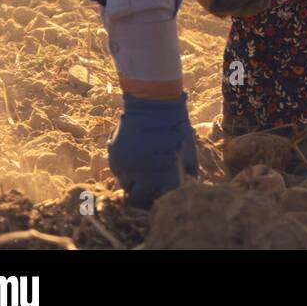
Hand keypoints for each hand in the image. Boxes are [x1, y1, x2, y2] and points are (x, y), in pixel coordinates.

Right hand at [108, 93, 198, 207]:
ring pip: (126, 186)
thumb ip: (191, 170)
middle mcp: (144, 174)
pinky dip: (124, 170)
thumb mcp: (190, 149)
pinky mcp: (116, 156)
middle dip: (143, 197)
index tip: (162, 196)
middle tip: (148, 190)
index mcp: (166, 174)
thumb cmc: (177, 127)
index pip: (161, 200)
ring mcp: (128, 166)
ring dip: (133, 183)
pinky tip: (134, 158)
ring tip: (142, 171)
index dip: (162, 200)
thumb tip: (191, 184)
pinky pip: (117, 171)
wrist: (153, 104)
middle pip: (138, 199)